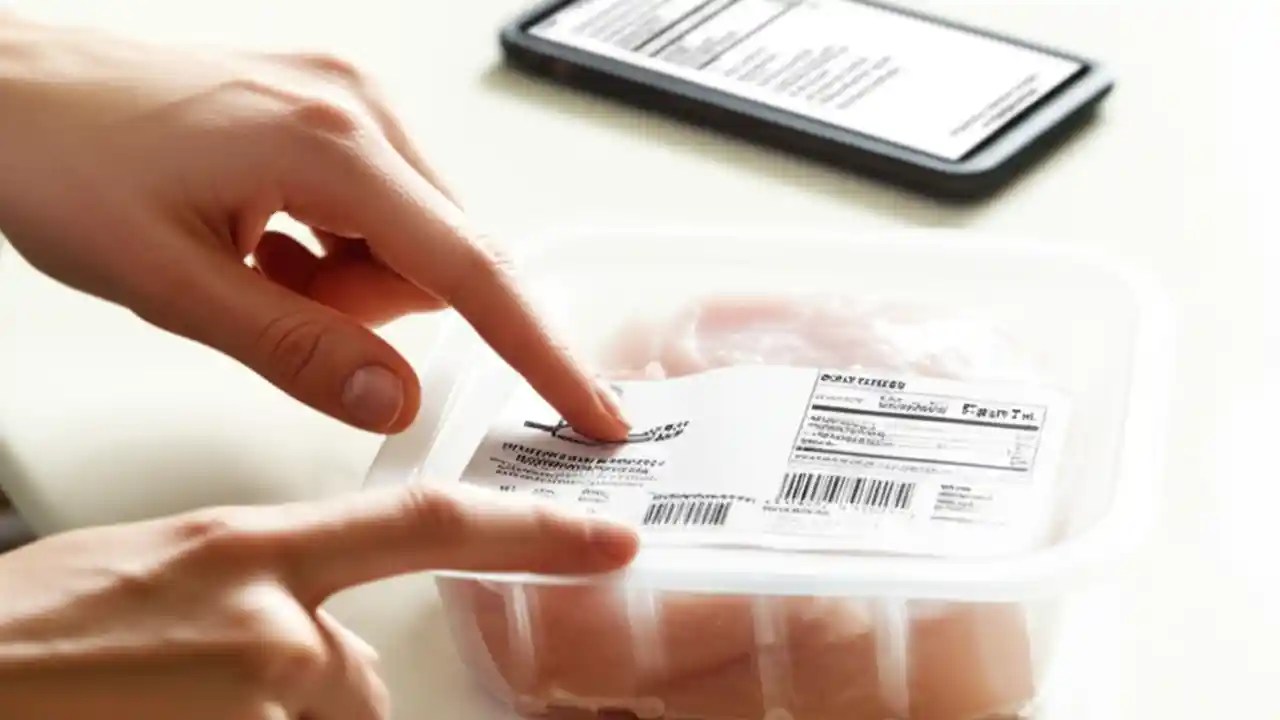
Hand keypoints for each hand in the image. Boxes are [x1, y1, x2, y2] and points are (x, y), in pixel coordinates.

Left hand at [0, 14, 627, 438]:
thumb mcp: (172, 285)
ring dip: (347, 281)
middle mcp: (359, 110)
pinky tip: (260, 237)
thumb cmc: (59, 159)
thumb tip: (393, 400)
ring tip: (254, 262)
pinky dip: (329, 248)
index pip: (470, 270)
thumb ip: (296, 350)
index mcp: (332, 146)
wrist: (4, 88)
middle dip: (377, 309)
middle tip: (277, 299)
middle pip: (441, 258)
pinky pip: (377, 209)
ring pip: (410, 240)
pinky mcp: (330, 109)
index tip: (589, 408)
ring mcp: (347, 102)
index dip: (538, 352)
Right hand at [0, 483, 638, 719]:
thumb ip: (251, 583)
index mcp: (245, 552)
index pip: (425, 525)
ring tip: (173, 702)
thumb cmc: (24, 632)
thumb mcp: (152, 566)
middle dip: (316, 690)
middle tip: (219, 689)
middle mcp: (267, 634)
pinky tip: (172, 715)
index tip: (609, 540)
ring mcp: (254, 709)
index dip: (531, 534)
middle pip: (359, 679)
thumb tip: (313, 626)